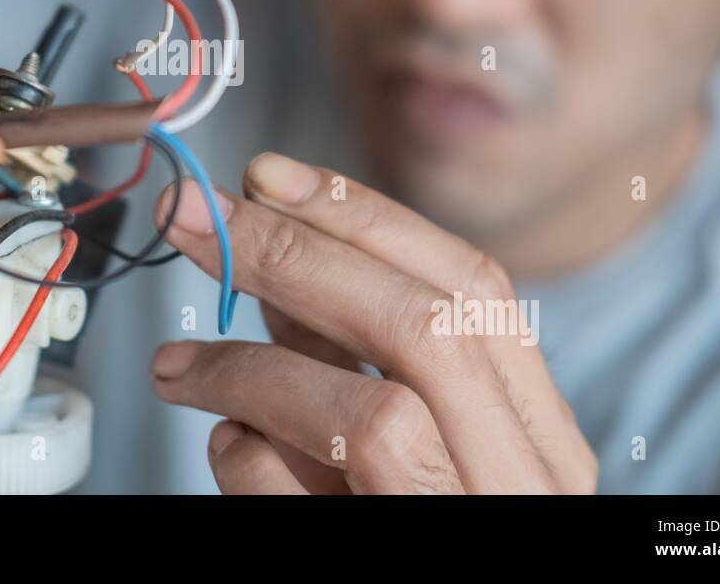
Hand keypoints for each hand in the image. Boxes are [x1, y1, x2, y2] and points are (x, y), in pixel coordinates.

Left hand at [151, 152, 597, 493]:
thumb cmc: (420, 521)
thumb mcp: (418, 437)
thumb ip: (359, 355)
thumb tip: (273, 262)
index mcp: (540, 432)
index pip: (472, 285)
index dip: (364, 214)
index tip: (269, 175)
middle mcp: (526, 482)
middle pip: (426, 327)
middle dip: (296, 253)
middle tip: (196, 219)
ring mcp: (467, 528)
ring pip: (371, 417)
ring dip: (250, 367)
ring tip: (178, 365)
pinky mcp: (390, 569)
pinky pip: (300, 501)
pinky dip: (243, 461)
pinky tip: (230, 455)